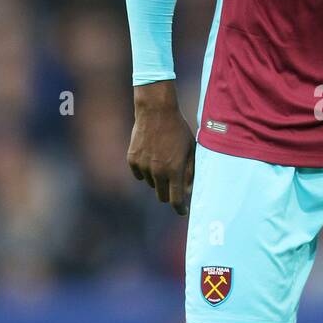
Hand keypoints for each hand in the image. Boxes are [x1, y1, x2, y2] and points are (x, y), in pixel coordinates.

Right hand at [127, 80, 195, 215]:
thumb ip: (190, 171)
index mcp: (174, 170)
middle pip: (161, 195)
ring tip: (163, 160)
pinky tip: (151, 156)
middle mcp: (157, 171)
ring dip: (157, 179)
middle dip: (169, 194)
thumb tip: (188, 190)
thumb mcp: (191, 149)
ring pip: (151, 183)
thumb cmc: (178, 129)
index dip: (180, 208)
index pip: (176, 199)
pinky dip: (145, 170)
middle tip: (174, 187)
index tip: (183, 211)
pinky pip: (139, 174)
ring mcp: (143, 166)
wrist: (156, 111)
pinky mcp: (132, 159)